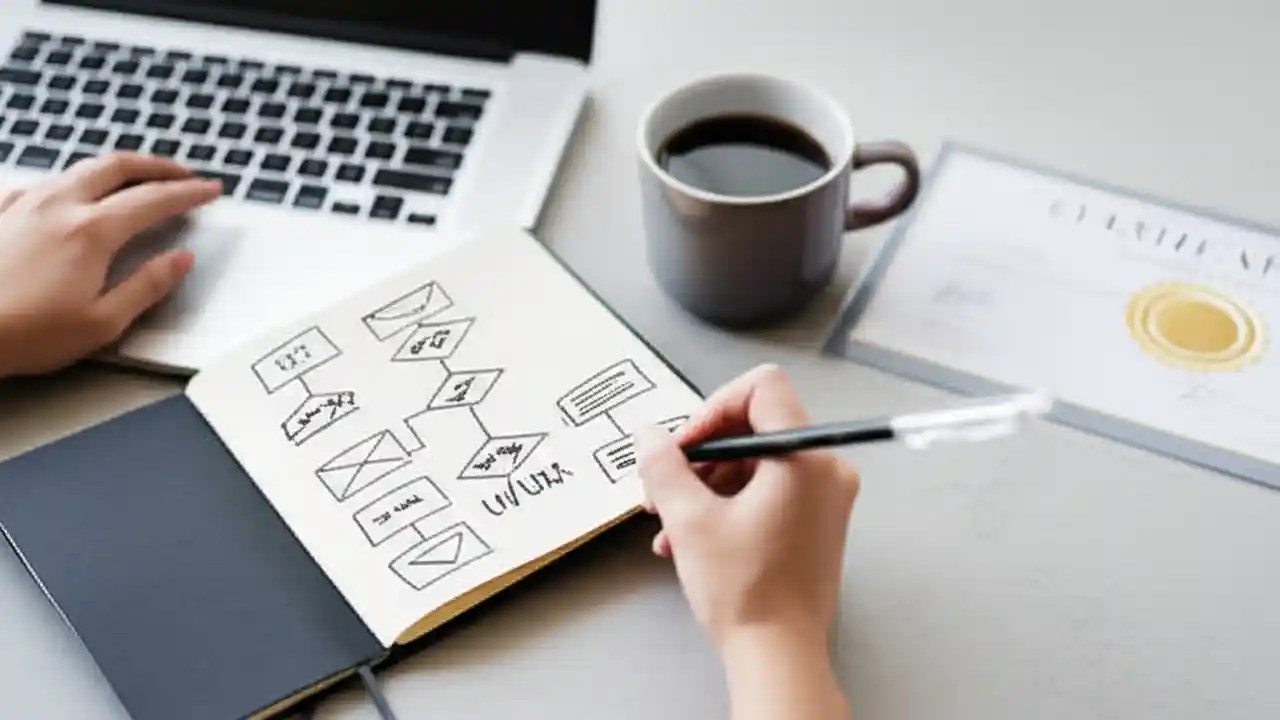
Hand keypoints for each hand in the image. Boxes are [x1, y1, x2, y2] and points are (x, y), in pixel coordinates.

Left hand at [0, 154, 220, 377]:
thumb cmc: (24, 334)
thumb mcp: (103, 323)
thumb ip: (148, 285)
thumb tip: (180, 261)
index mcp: (92, 231)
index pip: (155, 200)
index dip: (189, 193)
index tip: (211, 190)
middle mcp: (58, 206)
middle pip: (117, 166)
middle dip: (157, 165)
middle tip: (182, 173)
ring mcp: (24, 205)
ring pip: (78, 168)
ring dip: (115, 168)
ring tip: (134, 178)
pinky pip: (42, 184)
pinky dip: (70, 183)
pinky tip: (69, 197)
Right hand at [637, 365, 856, 719]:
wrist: (779, 657)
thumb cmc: (746, 592)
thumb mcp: (689, 520)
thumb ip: (664, 466)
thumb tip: (649, 436)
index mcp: (805, 457)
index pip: (761, 387)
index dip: (712, 409)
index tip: (683, 445)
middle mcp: (825, 469)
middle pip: (754, 426)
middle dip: (700, 454)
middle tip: (662, 484)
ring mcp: (824, 498)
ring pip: (755, 463)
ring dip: (705, 485)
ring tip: (667, 522)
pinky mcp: (816, 523)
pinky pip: (767, 491)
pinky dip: (727, 503)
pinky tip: (687, 537)